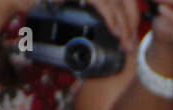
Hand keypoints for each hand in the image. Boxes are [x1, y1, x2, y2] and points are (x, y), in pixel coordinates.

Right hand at [0, 0, 137, 50]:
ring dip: (123, 22)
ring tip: (125, 41)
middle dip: (131, 19)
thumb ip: (92, 7)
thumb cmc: (41, 1)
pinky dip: (110, 17)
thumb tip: (117, 23)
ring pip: (114, 0)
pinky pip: (100, 2)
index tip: (132, 31)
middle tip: (132, 41)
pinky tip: (114, 31)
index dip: (130, 11)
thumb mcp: (72, 3)